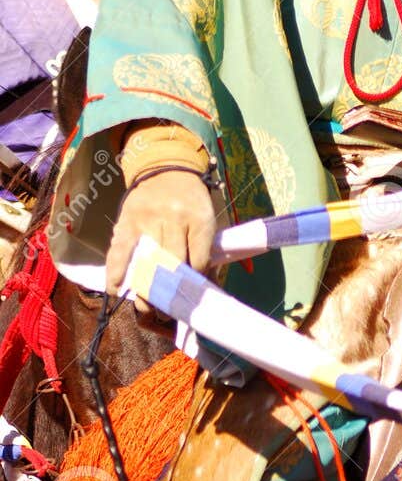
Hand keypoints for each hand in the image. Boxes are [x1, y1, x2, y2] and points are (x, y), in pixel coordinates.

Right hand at [105, 170, 216, 304]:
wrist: (167, 167)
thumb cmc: (192, 200)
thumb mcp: (207, 218)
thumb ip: (206, 249)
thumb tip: (206, 285)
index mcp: (200, 218)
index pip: (199, 259)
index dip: (195, 281)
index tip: (190, 296)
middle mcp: (174, 218)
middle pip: (173, 263)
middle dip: (170, 292)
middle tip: (167, 312)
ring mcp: (149, 219)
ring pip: (148, 261)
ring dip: (146, 290)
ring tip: (147, 309)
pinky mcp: (128, 220)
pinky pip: (119, 250)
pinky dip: (115, 271)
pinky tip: (114, 289)